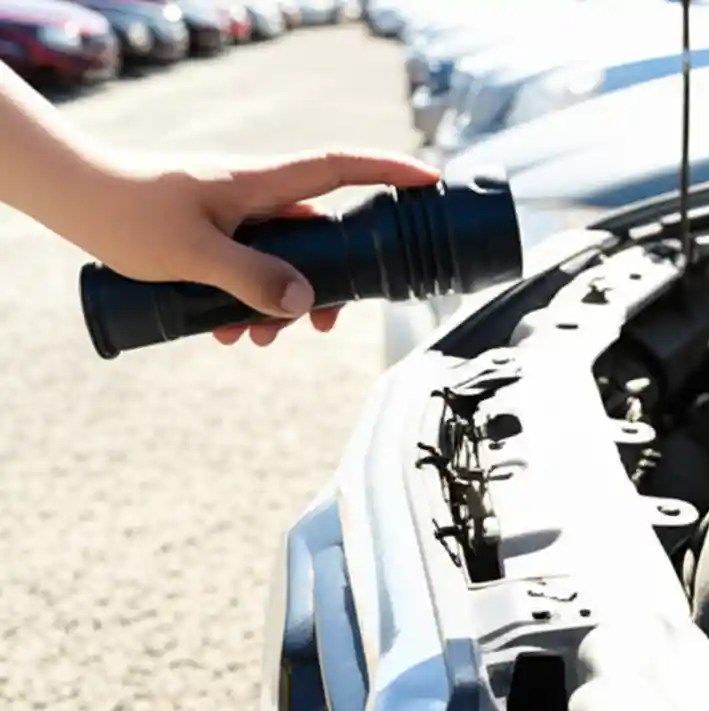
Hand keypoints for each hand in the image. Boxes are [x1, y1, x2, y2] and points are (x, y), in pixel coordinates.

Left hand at [66, 149, 438, 346]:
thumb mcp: (194, 255)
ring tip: (249, 339)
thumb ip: (252, 279)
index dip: (389, 172)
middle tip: (317, 329)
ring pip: (282, 260)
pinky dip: (246, 299)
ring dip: (275, 303)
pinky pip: (250, 267)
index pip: (341, 168)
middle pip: (318, 235)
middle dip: (323, 286)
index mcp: (262, 183)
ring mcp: (237, 213)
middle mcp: (257, 195)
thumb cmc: (128, 214)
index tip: (429, 181)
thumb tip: (305, 304)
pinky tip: (222, 330)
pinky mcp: (215, 231)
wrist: (75, 199)